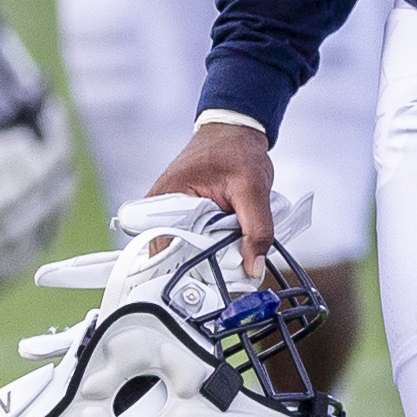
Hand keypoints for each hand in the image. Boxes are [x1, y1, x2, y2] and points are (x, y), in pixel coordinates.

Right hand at [146, 122, 276, 277]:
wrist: (234, 133)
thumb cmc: (235, 151)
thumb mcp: (253, 189)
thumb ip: (257, 228)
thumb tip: (253, 267)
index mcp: (163, 202)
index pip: (165, 251)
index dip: (187, 272)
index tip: (212, 283)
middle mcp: (158, 212)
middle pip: (177, 257)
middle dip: (204, 269)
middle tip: (232, 274)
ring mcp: (171, 217)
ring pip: (189, 253)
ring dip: (211, 259)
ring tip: (234, 259)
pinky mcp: (185, 220)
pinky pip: (197, 243)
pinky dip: (214, 248)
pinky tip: (230, 248)